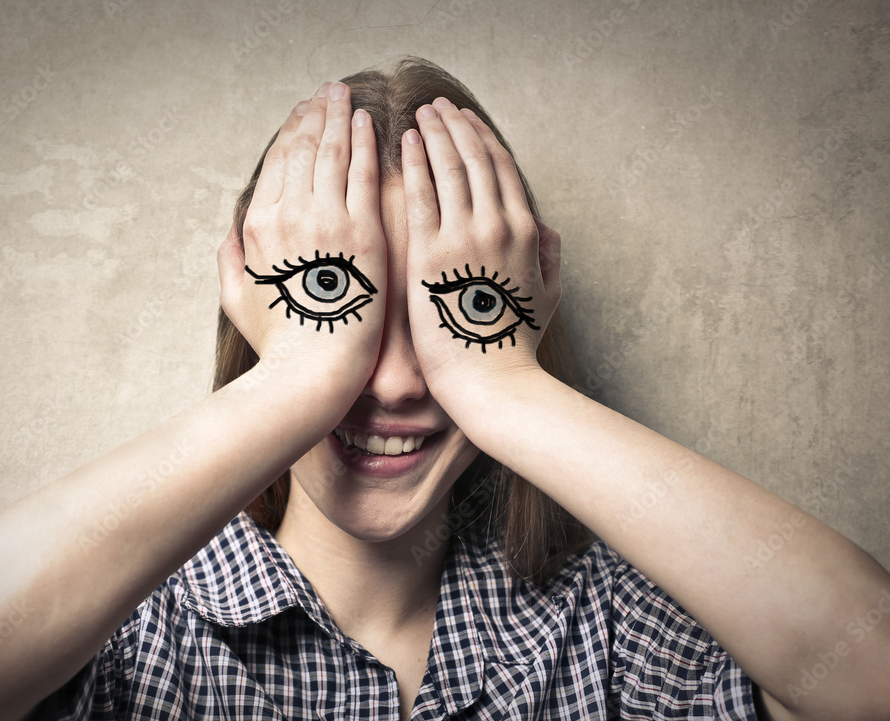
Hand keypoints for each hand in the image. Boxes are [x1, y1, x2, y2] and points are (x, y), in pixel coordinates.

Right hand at [218, 82, 385, 400]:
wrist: (313, 371)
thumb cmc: (279, 344)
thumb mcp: (237, 303)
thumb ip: (230, 263)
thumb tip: (226, 238)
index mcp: (257, 227)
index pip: (276, 164)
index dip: (292, 132)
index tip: (304, 114)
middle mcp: (287, 214)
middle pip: (302, 148)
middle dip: (316, 114)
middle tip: (329, 92)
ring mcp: (325, 219)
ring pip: (332, 151)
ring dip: (339, 116)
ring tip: (346, 96)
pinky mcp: (362, 231)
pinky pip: (362, 173)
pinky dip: (364, 143)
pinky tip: (369, 122)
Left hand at [401, 98, 561, 406]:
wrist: (492, 382)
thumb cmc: (515, 346)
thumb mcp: (548, 297)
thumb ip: (549, 256)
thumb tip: (548, 227)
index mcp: (525, 233)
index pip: (502, 170)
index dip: (483, 139)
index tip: (466, 120)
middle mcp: (498, 227)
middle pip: (475, 160)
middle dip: (455, 127)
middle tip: (437, 105)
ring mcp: (465, 239)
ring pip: (449, 170)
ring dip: (434, 135)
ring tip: (419, 114)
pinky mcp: (431, 256)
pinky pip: (422, 198)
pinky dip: (414, 165)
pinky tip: (404, 144)